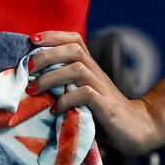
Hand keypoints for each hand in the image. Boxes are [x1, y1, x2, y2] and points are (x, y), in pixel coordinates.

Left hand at [28, 30, 164, 155]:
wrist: (137, 129)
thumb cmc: (102, 113)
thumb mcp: (81, 94)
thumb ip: (64, 85)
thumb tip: (30, 82)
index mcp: (90, 67)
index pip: (75, 39)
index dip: (53, 35)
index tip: (31, 40)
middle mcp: (96, 73)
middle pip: (74, 50)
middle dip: (47, 55)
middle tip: (28, 68)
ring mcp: (102, 89)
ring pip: (77, 69)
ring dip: (52, 77)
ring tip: (33, 89)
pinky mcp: (106, 107)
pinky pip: (86, 95)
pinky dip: (67, 100)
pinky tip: (55, 110)